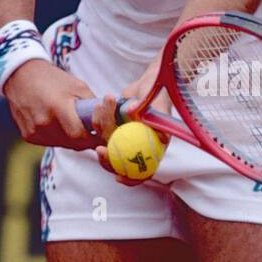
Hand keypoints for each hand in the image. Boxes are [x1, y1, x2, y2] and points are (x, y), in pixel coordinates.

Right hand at [3, 60, 97, 148]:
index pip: (79, 136)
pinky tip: (57, 123)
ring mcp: (34, 131)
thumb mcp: (78, 86)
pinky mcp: (28, 136)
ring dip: (72, 140)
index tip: (102, 134)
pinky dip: (58, 137)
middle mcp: (43, 122)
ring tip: (73, 123)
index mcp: (57, 107)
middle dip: (85, 140)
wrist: (21, 75)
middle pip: (72, 143)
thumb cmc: (54, 79)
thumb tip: (110, 122)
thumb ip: (92, 106)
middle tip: (93, 132)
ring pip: (62, 145)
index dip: (93, 138)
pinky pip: (50, 142)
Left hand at [92, 56, 170, 186]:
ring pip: (107, 144)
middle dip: (107, 160)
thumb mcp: (162, 106)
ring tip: (107, 102)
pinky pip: (101, 130)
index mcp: (152, 148)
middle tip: (100, 149)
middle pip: (119, 164)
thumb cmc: (160, 94)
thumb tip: (161, 138)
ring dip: (102, 125)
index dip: (131, 179)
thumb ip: (161, 121)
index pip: (143, 173)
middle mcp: (137, 147)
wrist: (149, 83)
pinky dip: (99, 119)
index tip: (118, 176)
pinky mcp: (113, 128)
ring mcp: (124, 138)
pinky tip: (100, 106)